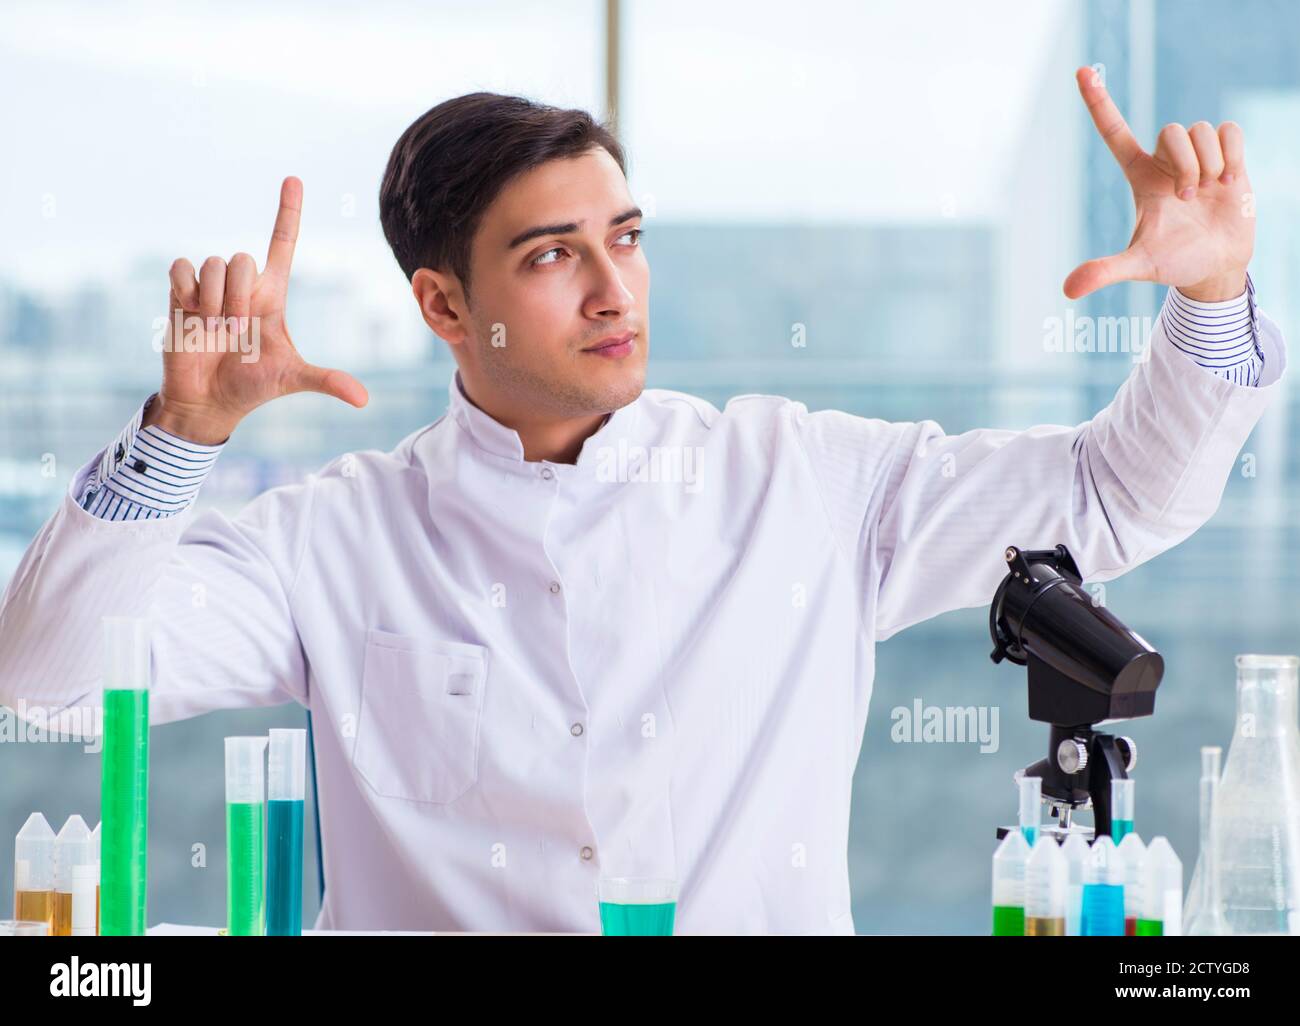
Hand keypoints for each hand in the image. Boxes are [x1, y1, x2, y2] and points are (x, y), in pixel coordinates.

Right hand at [146, 177, 367, 443]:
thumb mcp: (291, 379)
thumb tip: (364, 400)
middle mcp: (242, 284)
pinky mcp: (181, 292)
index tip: (293, 179)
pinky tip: (190, 312)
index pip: (282, 242)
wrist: (209, 401)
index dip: (288, 211)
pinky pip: (181, 268)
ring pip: (212, 263)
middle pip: (241, 258)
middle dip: (239, 296)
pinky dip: (186, 290)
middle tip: (236, 329)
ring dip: (215, 301)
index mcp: (271, 294)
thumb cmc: (251, 386)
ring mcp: (211, 287)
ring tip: (214, 328)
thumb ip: (326, 380)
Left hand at [1063, 66, 1253, 301]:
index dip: (1097, 102)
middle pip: (1173, 130)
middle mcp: (1165, 160)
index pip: (1114, 132)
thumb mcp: (1139, 265)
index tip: (1081, 71)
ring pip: (1202, 130)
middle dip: (1185, 163)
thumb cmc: (1173, 262)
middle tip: (1188, 197)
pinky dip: (1233, 155)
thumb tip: (1067, 290)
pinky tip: (1229, 183)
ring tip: (1208, 195)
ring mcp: (1197, 157)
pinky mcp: (1228, 156)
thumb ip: (1105, 271)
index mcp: (1139, 176)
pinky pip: (1230, 130)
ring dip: (1208, 164)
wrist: (1215, 265)